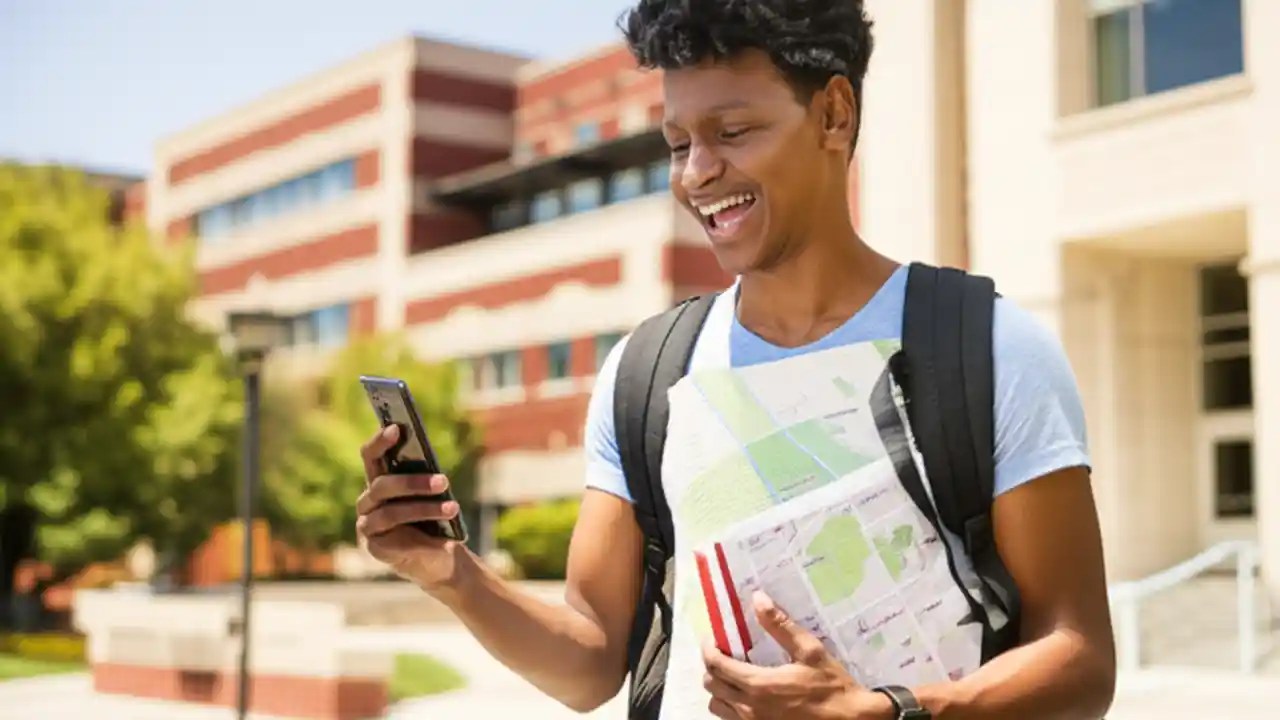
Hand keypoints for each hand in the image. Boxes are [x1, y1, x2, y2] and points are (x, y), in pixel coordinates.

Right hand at [356, 424, 469, 592]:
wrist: (437, 558)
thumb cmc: (432, 519)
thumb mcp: (431, 496)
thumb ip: (425, 478)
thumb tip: (431, 466)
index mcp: (378, 481)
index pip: (370, 456)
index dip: (380, 441)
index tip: (397, 428)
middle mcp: (367, 501)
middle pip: (382, 485)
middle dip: (414, 482)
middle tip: (444, 481)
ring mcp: (367, 525)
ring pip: (392, 512)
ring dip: (425, 509)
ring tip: (453, 509)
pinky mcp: (375, 548)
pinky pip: (398, 541)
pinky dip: (425, 539)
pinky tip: (447, 542)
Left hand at [702, 592, 891, 719]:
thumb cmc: (832, 687)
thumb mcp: (810, 651)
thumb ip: (781, 626)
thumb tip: (758, 599)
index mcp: (759, 685)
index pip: (715, 665)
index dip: (708, 649)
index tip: (713, 638)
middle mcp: (749, 709)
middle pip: (711, 686)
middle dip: (712, 666)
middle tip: (724, 653)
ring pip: (717, 706)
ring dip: (719, 689)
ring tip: (734, 675)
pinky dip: (731, 706)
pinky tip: (747, 695)